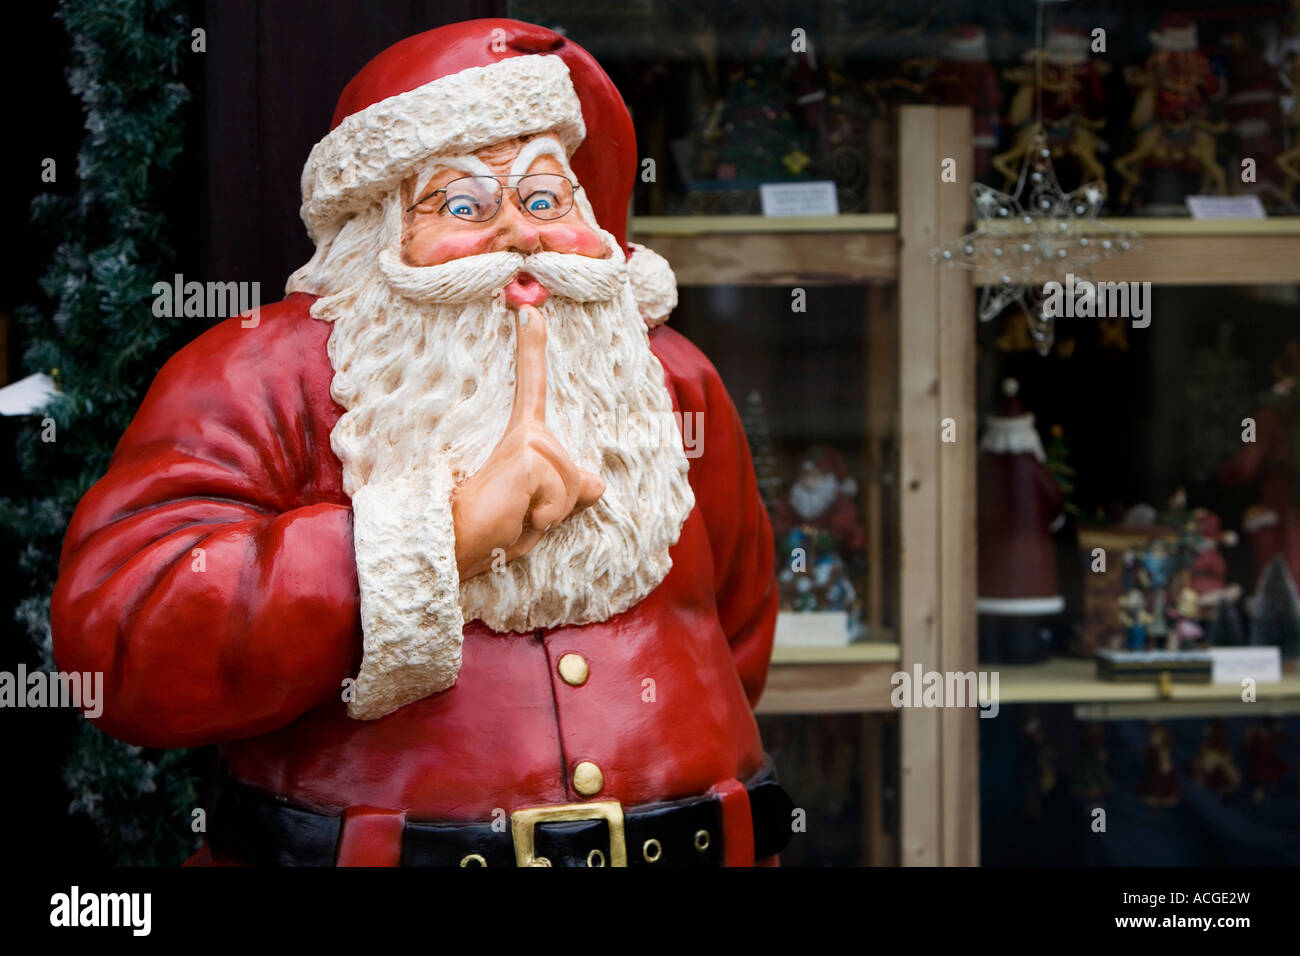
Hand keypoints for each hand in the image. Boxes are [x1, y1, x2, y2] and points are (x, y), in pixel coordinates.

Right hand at [450, 304, 603, 579]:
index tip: (531, 313)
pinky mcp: (529, 452)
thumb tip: (598, 485)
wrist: (450, 550)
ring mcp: (529, 440)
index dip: (532, 352)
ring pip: (573, 484)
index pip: (532, 390)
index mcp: (519, 439)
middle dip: (560, 505)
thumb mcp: (536, 514)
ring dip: (553, 513)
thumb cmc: (488, 535)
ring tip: (515, 516)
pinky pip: (564, 494)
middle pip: (576, 473)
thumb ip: (567, 495)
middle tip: (518, 515)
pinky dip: (547, 517)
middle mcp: (524, 432)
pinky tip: (516, 516)